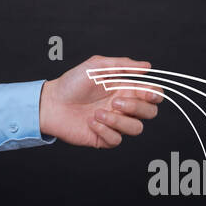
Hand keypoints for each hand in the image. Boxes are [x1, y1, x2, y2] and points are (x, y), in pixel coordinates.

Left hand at [39, 55, 163, 147]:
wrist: (50, 103)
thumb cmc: (71, 83)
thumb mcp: (96, 66)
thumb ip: (122, 65)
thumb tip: (147, 67)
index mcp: (125, 89)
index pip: (152, 94)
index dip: (155, 95)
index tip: (145, 92)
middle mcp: (123, 107)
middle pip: (150, 113)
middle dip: (136, 108)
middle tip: (114, 102)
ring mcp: (115, 123)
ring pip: (136, 128)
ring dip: (118, 120)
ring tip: (97, 112)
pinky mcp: (104, 138)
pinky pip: (117, 140)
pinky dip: (104, 130)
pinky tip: (90, 121)